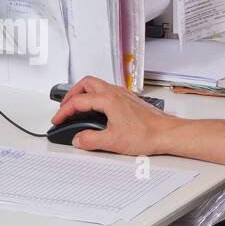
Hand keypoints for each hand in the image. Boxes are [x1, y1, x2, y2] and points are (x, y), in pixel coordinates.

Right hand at [52, 76, 177, 155]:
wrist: (166, 133)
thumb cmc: (147, 134)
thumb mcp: (112, 142)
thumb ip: (90, 140)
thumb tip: (78, 139)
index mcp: (108, 100)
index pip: (78, 101)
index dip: (63, 111)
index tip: (57, 120)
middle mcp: (115, 92)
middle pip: (85, 83)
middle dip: (71, 94)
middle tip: (64, 108)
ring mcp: (122, 94)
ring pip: (96, 85)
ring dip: (83, 93)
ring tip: (77, 107)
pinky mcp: (128, 99)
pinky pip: (106, 90)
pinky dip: (95, 96)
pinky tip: (96, 109)